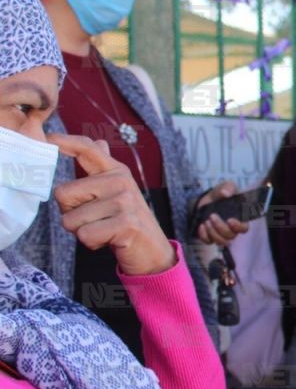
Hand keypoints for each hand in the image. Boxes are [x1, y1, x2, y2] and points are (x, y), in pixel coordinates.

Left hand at [48, 134, 175, 275]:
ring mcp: (125, 202)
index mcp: (116, 171)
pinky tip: (108, 239)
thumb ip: (103, 169)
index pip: (88, 149)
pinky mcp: (126, 223)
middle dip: (70, 213)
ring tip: (104, 229)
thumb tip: (99, 142)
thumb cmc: (126, 221)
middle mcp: (121, 181)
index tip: (49, 137)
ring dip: (81, 231)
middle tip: (94, 219)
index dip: (66, 142)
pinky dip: (91, 242)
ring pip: (70, 219)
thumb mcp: (116, 192)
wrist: (152, 251)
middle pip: (63, 193)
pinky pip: (85, 234)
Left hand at [195, 180, 250, 245]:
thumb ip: (228, 188)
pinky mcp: (210, 237)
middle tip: (212, 216)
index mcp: (239, 218)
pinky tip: (201, 225)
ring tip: (206, 221)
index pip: (243, 228)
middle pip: (231, 236)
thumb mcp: (226, 187)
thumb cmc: (221, 194)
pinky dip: (204, 235)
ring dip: (212, 232)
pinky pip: (208, 242)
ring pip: (221, 242)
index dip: (238, 227)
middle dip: (220, 227)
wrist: (207, 199)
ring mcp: (221, 234)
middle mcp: (232, 229)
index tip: (230, 220)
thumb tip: (225, 193)